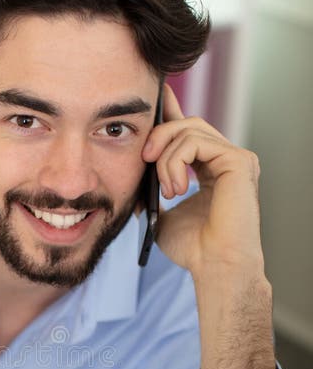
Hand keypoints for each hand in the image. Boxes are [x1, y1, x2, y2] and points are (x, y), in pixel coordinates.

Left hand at [143, 83, 263, 278]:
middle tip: (144, 158)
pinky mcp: (238, 161)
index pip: (188, 131)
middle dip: (158, 135)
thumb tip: (130, 178)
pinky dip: (177, 162)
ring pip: (189, 130)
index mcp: (211, 168)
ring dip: (165, 158)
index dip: (168, 113)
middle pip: (186, 124)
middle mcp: (226, 159)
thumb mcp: (160, 216)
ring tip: (166, 190)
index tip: (148, 103)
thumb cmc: (193, 248)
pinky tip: (176, 188)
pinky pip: (196, 142)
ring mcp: (235, 158)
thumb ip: (149, 194)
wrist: (213, 265)